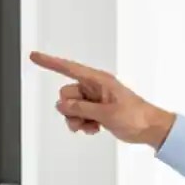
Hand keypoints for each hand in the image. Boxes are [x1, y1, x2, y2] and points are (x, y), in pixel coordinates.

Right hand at [29, 50, 176, 148]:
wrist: (149, 128)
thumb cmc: (136, 116)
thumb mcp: (106, 113)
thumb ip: (82, 108)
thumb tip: (63, 105)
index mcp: (98, 80)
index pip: (68, 68)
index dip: (50, 62)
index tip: (34, 56)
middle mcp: (94, 87)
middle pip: (67, 94)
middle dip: (70, 109)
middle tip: (86, 118)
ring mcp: (95, 99)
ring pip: (71, 107)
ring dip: (76, 119)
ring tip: (90, 126)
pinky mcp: (97, 110)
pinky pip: (79, 115)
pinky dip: (83, 123)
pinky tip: (94, 129)